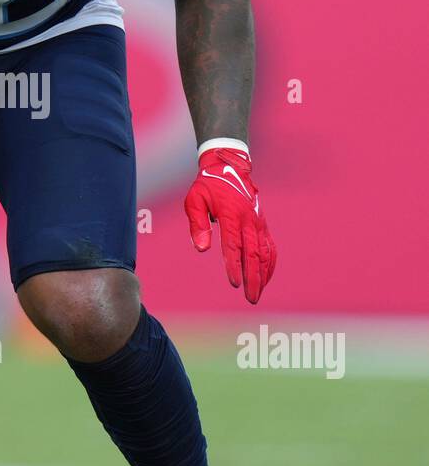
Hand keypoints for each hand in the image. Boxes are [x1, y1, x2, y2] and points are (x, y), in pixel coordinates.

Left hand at [184, 147, 275, 303]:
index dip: (234, 265)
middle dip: (253, 277)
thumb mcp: (195, 199)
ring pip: (264, 252)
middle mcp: (248, 220)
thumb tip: (202, 249)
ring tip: (257, 293)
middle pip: (253, 253)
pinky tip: (266, 278)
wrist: (229, 167)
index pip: (233, 244)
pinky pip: (269, 246)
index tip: (235, 283)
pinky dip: (270, 264)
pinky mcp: (262, 224)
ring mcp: (258, 222)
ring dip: (263, 274)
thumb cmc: (208, 186)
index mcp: (231, 214)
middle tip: (250, 298)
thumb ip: (197, 224)